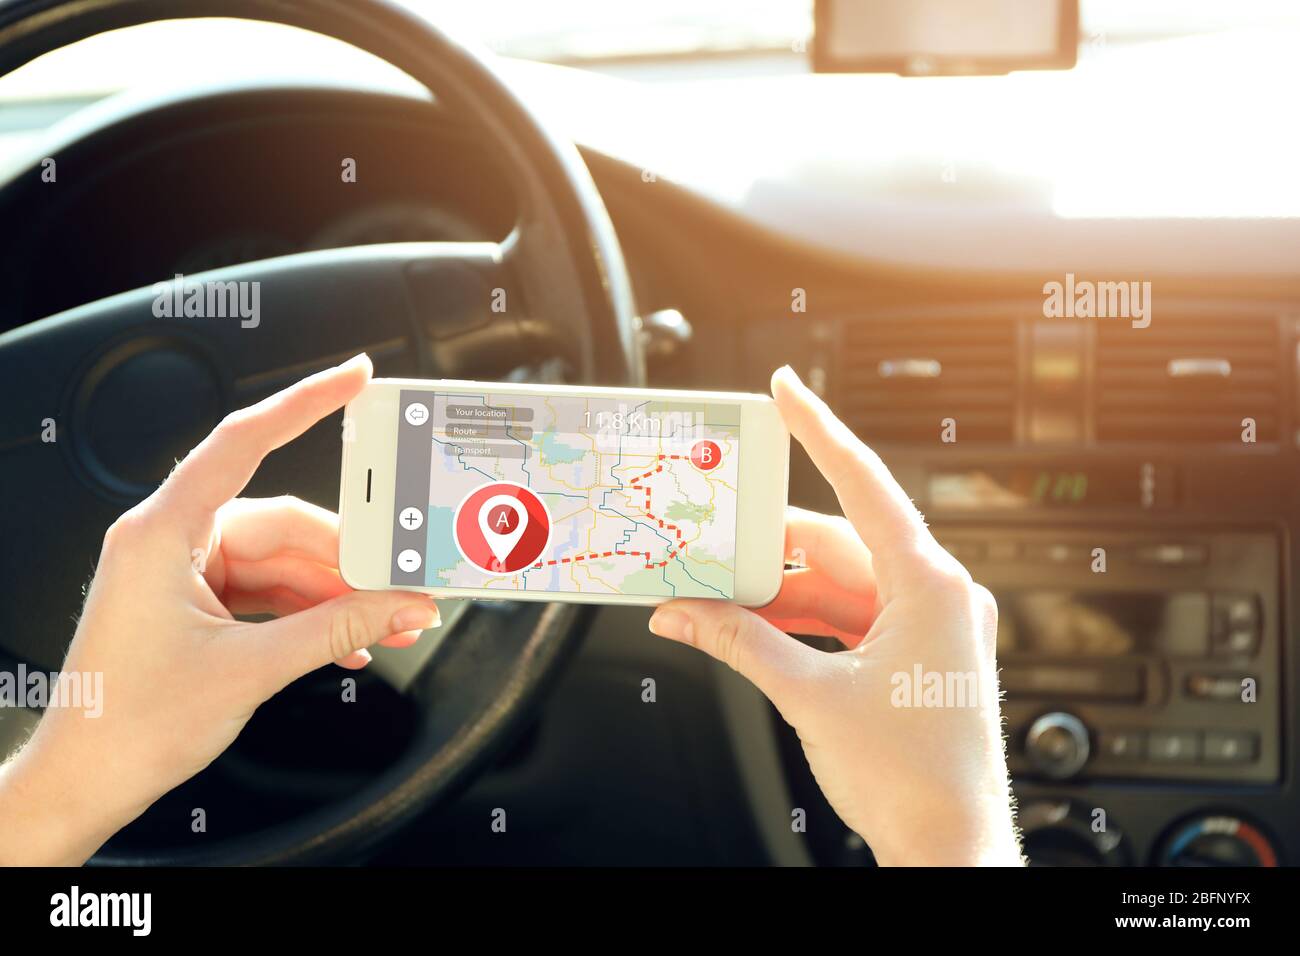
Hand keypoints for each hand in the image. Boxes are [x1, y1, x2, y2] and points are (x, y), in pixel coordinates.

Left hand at [0, 354, 437, 864]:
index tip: (352, 378)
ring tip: (390, 620)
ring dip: (339, 594)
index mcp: (163, 533)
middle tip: (403, 574)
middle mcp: (172, 541)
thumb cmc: (128, 725)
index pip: (242, 443)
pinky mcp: (197, 605)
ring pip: (284, 562)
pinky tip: (352, 641)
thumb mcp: (251, 670)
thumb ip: (337, 629)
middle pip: (284, 523)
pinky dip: (312, 614)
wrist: (85, 783)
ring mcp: (185, 574)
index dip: (304, 403)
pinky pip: (270, 593)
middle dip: (350, 556)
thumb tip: (402, 604)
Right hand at [647, 366, 1021, 865]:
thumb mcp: (809, 696)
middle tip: (707, 538)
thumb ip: (739, 642)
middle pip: (836, 543)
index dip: (819, 432)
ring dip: (776, 592)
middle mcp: (936, 596)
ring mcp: (927, 627)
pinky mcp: (913, 655)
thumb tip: (681, 611)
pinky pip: (847, 618)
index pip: (865, 486)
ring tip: (714, 595)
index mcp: (930, 585)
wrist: (948, 846)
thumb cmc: (911, 777)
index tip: (787, 391)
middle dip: (765, 548)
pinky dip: (799, 621)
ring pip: (837, 584)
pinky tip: (749, 626)